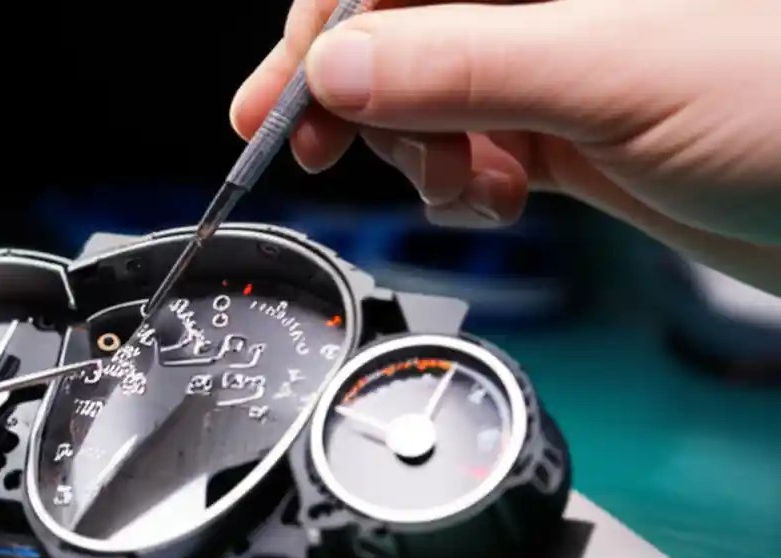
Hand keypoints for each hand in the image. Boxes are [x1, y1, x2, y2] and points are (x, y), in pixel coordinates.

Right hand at [230, 0, 780, 293]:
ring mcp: (548, 60)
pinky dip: (455, 180)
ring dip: (413, 150)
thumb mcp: (610, 75)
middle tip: (328, 152)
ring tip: (459, 184)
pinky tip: (492, 197)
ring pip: (421, 96)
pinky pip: (464, 144)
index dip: (327, 25)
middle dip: (361, 97)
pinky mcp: (560, 125)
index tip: (287, 96)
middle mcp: (542, 1)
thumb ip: (461, 65)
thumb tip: (338, 67)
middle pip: (393, 30)